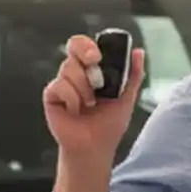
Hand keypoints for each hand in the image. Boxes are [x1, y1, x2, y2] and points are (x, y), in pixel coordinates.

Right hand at [43, 34, 145, 156]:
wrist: (95, 146)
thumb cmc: (109, 124)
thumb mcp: (126, 97)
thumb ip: (133, 74)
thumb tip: (139, 52)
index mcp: (93, 69)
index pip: (86, 45)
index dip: (89, 45)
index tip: (98, 55)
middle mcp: (76, 72)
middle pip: (74, 46)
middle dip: (85, 51)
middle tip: (94, 64)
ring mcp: (63, 83)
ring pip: (69, 67)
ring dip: (84, 87)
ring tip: (89, 104)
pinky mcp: (51, 95)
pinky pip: (60, 85)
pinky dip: (73, 98)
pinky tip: (76, 110)